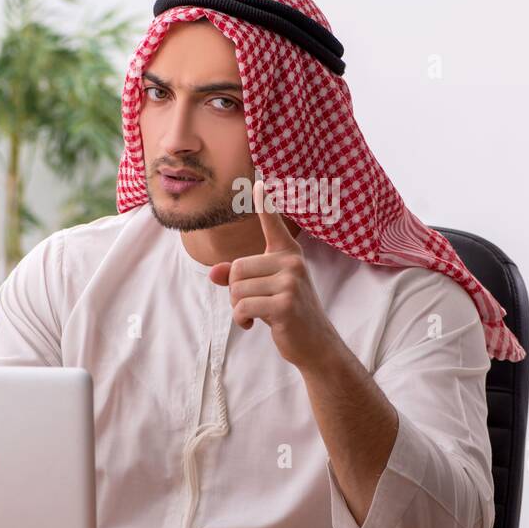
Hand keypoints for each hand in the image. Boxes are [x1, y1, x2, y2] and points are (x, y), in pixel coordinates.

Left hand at [208, 179, 343, 369]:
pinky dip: (241, 320)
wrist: (315, 344)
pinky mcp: (286, 304)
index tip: (259, 183)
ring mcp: (290, 283)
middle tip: (253, 305)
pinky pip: (243, 307)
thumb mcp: (264, 290)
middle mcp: (292, 263)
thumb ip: (238, 278)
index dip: (265, 204)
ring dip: (238, 308)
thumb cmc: (288, 314)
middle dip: (235, 292)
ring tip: (256, 315)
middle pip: (237, 268)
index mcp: (288, 254)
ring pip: (236, 289)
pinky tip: (254, 325)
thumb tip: (212, 272)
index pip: (273, 225)